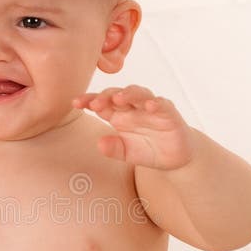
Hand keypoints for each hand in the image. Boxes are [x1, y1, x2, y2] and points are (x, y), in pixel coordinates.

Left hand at [73, 85, 194, 169]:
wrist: (174, 157)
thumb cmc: (148, 149)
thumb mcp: (127, 154)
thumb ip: (114, 149)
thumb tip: (99, 144)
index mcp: (118, 115)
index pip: (101, 103)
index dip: (88, 101)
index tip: (75, 103)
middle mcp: (132, 107)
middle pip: (116, 94)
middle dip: (105, 96)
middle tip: (94, 104)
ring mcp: (150, 108)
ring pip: (138, 93)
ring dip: (128, 94)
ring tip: (118, 98)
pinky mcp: (168, 112)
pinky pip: (161, 104)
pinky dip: (155, 103)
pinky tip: (149, 105)